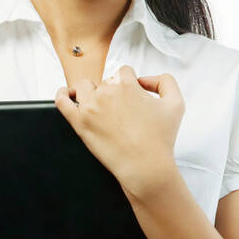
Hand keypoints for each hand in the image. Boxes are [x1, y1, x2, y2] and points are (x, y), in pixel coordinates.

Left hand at [55, 65, 183, 198]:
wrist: (146, 166)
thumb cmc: (161, 138)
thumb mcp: (176, 104)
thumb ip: (165, 81)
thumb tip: (145, 79)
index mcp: (127, 84)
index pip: (124, 72)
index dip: (130, 83)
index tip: (134, 97)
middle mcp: (106, 92)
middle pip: (106, 81)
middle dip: (114, 92)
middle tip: (124, 112)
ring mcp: (89, 107)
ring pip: (85, 86)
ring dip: (92, 91)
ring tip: (100, 105)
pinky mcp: (78, 122)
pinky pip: (62, 100)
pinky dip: (62, 94)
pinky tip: (66, 93)